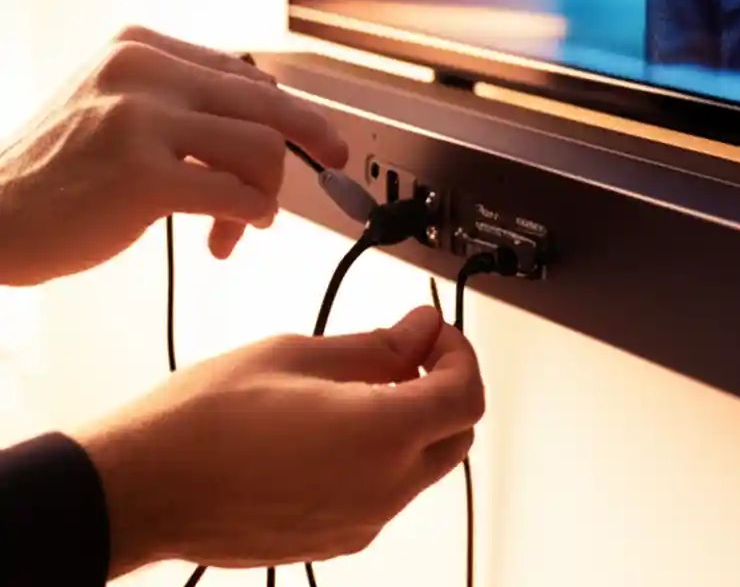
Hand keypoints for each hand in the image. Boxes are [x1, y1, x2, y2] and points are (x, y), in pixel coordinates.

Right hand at [0, 26, 348, 284]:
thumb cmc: (60, 172)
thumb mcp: (116, 106)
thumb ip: (183, 100)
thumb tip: (269, 114)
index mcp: (141, 47)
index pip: (244, 74)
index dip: (289, 110)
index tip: (317, 135)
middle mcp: (142, 71)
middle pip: (265, 101)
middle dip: (312, 135)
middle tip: (336, 161)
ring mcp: (141, 119)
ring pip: (260, 148)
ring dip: (265, 195)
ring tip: (242, 222)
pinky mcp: (142, 174)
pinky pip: (236, 193)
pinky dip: (249, 216)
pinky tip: (229, 235)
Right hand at [70, 307, 483, 576]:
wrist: (143, 490)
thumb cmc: (204, 422)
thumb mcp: (296, 356)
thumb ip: (376, 346)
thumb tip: (421, 329)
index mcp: (383, 434)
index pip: (466, 395)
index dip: (460, 356)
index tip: (435, 336)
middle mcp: (385, 487)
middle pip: (456, 436)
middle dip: (445, 390)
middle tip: (408, 357)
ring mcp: (363, 521)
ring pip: (423, 468)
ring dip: (414, 426)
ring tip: (361, 390)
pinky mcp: (338, 540)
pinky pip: (386, 495)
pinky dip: (383, 460)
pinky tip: (336, 432)